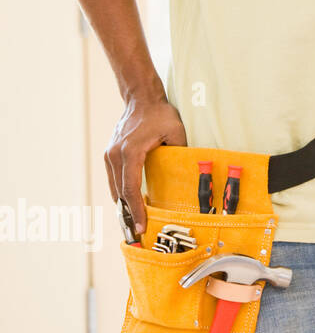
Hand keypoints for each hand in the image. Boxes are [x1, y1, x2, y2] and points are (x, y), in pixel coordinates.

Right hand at [106, 92, 187, 239]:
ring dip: (123, 205)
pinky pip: (113, 179)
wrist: (141, 98)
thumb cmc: (160, 115)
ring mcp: (109, 155)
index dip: (136, 210)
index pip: (131, 188)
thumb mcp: (176, 132)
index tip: (141, 226)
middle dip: (128, 214)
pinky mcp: (109, 154)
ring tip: (132, 224)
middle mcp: (115, 156)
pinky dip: (120, 193)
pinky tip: (128, 205)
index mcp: (130, 153)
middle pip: (120, 192)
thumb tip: (187, 175)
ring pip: (114, 187)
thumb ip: (179, 153)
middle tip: (136, 233)